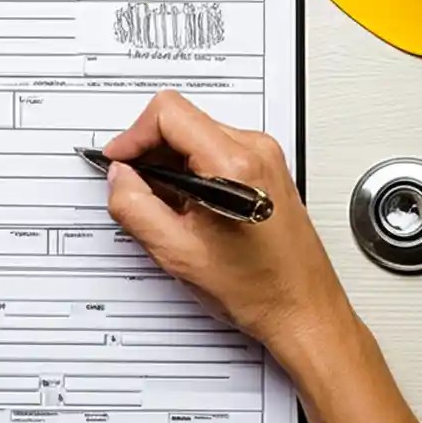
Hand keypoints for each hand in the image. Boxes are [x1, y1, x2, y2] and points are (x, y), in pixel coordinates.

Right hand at [102, 90, 351, 354]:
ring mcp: (265, 158)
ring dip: (170, 163)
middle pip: (182, 120)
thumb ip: (135, 207)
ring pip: (196, 135)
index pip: (168, 113)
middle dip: (149, 151)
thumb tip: (119, 178)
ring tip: (166, 206)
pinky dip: (190, 171)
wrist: (303, 309)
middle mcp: (256, 151)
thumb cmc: (258, 288)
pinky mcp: (266, 169)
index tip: (119, 160)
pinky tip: (187, 207)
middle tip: (134, 186)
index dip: (133, 135)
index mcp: (235, 164)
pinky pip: (214, 151)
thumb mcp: (178, 252)